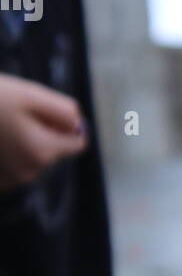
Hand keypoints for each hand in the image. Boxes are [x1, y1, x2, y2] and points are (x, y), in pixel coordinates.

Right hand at [0, 73, 86, 190]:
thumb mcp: (30, 95)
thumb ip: (63, 111)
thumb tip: (79, 125)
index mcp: (42, 151)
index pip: (77, 143)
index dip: (65, 124)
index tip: (45, 111)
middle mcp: (28, 173)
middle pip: (52, 151)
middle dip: (42, 132)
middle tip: (15, 113)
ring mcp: (8, 181)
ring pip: (31, 158)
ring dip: (22, 142)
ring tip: (0, 124)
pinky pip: (11, 166)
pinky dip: (5, 154)